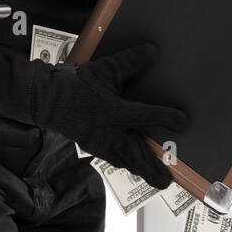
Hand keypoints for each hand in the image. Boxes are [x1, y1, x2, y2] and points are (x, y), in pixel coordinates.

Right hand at [29, 43, 186, 187]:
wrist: (48, 100)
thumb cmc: (75, 85)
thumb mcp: (105, 68)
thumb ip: (130, 61)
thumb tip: (151, 50)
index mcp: (115, 112)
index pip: (147, 116)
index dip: (167, 119)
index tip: (183, 122)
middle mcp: (110, 132)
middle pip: (137, 156)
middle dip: (153, 169)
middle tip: (168, 182)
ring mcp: (101, 143)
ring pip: (126, 162)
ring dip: (142, 171)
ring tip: (156, 180)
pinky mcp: (93, 147)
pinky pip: (113, 159)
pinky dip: (126, 164)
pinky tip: (132, 165)